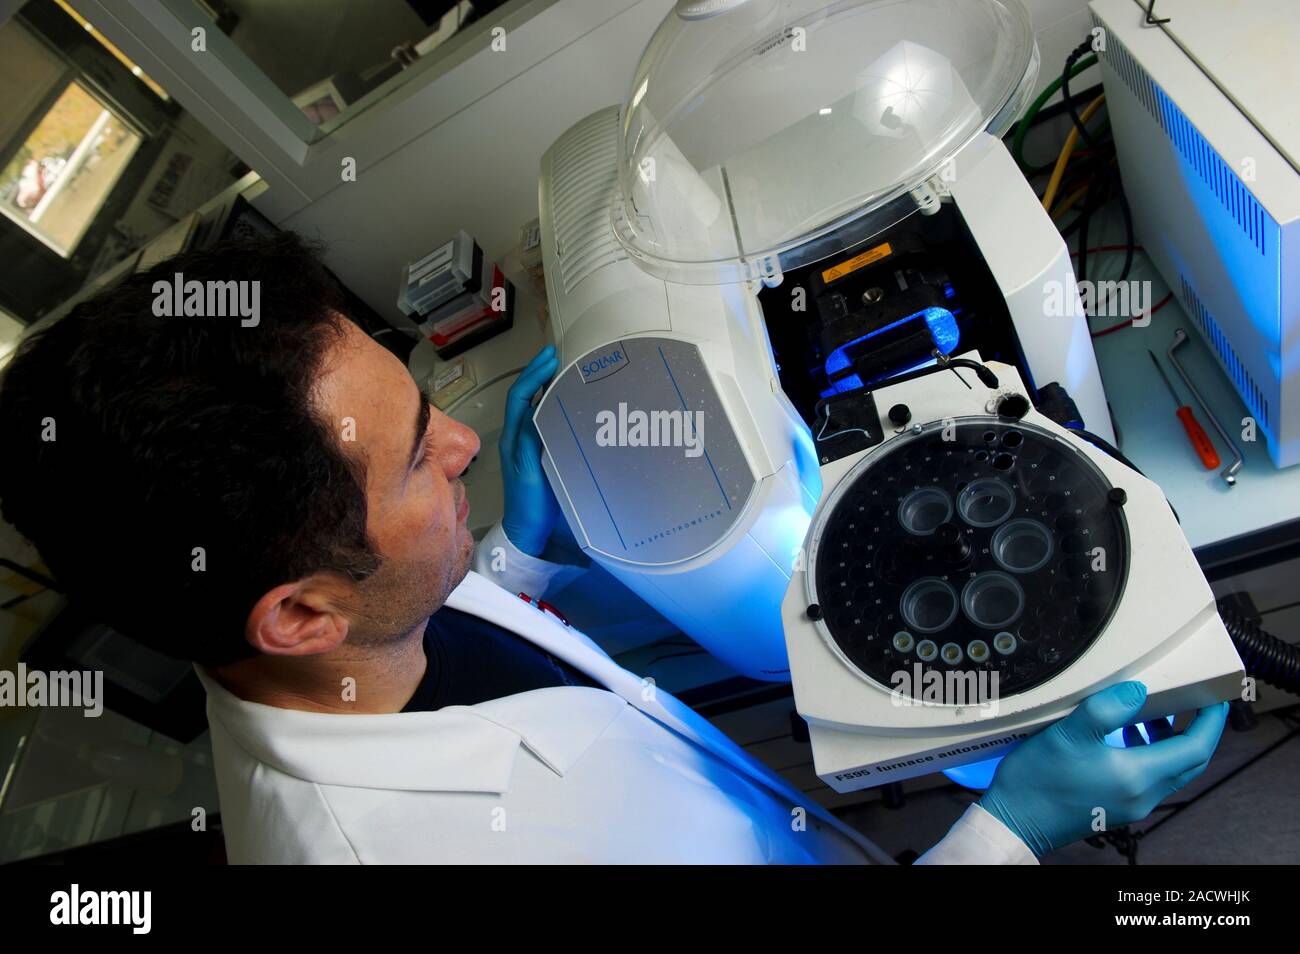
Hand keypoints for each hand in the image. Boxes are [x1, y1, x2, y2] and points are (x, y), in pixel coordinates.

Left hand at [500, 346, 559, 556]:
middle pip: (525, 397)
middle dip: (538, 374)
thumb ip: (530, 440)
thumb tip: (536, 407)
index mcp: (513, 438)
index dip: (533, 375)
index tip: (551, 358)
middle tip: (556, 356)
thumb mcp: (529, 470)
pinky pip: (545, 421)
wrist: (529, 532)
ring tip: (563, 371)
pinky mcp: (540, 454)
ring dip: (546, 387)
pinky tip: (568, 402)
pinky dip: (555, 406)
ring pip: (535, 407)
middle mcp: (518, 437)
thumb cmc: (528, 504)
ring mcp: (528, 445)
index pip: (520, 397)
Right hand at [979, 681, 1227, 856]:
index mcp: (1139, 776)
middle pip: (1188, 763)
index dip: (1211, 722)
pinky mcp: (1117, 807)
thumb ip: (1107, 709)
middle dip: (1196, 731)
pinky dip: (1149, 754)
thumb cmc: (1039, 780)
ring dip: (1169, 741)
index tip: (1216, 699)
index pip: (1196, 749)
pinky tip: (1123, 737)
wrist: (1015, 820)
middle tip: (1193, 702)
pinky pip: (1148, 778)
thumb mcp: (1068, 733)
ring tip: (1153, 712)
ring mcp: (1131, 804)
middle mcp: (1143, 795)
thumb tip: (1138, 691)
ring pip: (1168, 770)